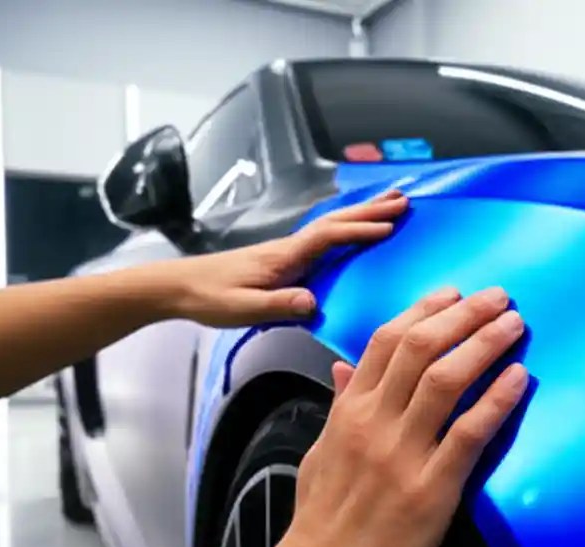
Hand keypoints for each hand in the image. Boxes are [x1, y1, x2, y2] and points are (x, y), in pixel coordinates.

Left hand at [140, 189, 408, 326]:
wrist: (179, 287)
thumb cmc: (210, 298)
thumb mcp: (244, 309)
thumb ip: (279, 305)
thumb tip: (314, 303)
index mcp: (284, 257)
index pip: (328, 236)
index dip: (359, 230)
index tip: (390, 226)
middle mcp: (289, 247)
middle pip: (336, 221)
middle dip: (371, 210)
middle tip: (405, 200)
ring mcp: (287, 250)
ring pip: (331, 224)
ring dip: (362, 213)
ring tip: (391, 203)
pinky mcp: (285, 257)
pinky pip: (325, 236)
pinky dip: (347, 226)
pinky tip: (356, 228)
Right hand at [267, 286, 529, 546]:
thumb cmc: (322, 521)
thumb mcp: (322, 451)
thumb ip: (339, 405)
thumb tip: (343, 365)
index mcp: (349, 412)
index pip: (386, 341)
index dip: (424, 310)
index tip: (454, 293)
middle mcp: (375, 424)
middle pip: (420, 348)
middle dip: (463, 315)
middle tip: (498, 297)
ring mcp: (402, 455)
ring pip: (444, 380)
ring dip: (483, 344)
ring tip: (513, 324)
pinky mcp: (430, 489)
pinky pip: (467, 434)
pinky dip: (495, 400)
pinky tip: (518, 377)